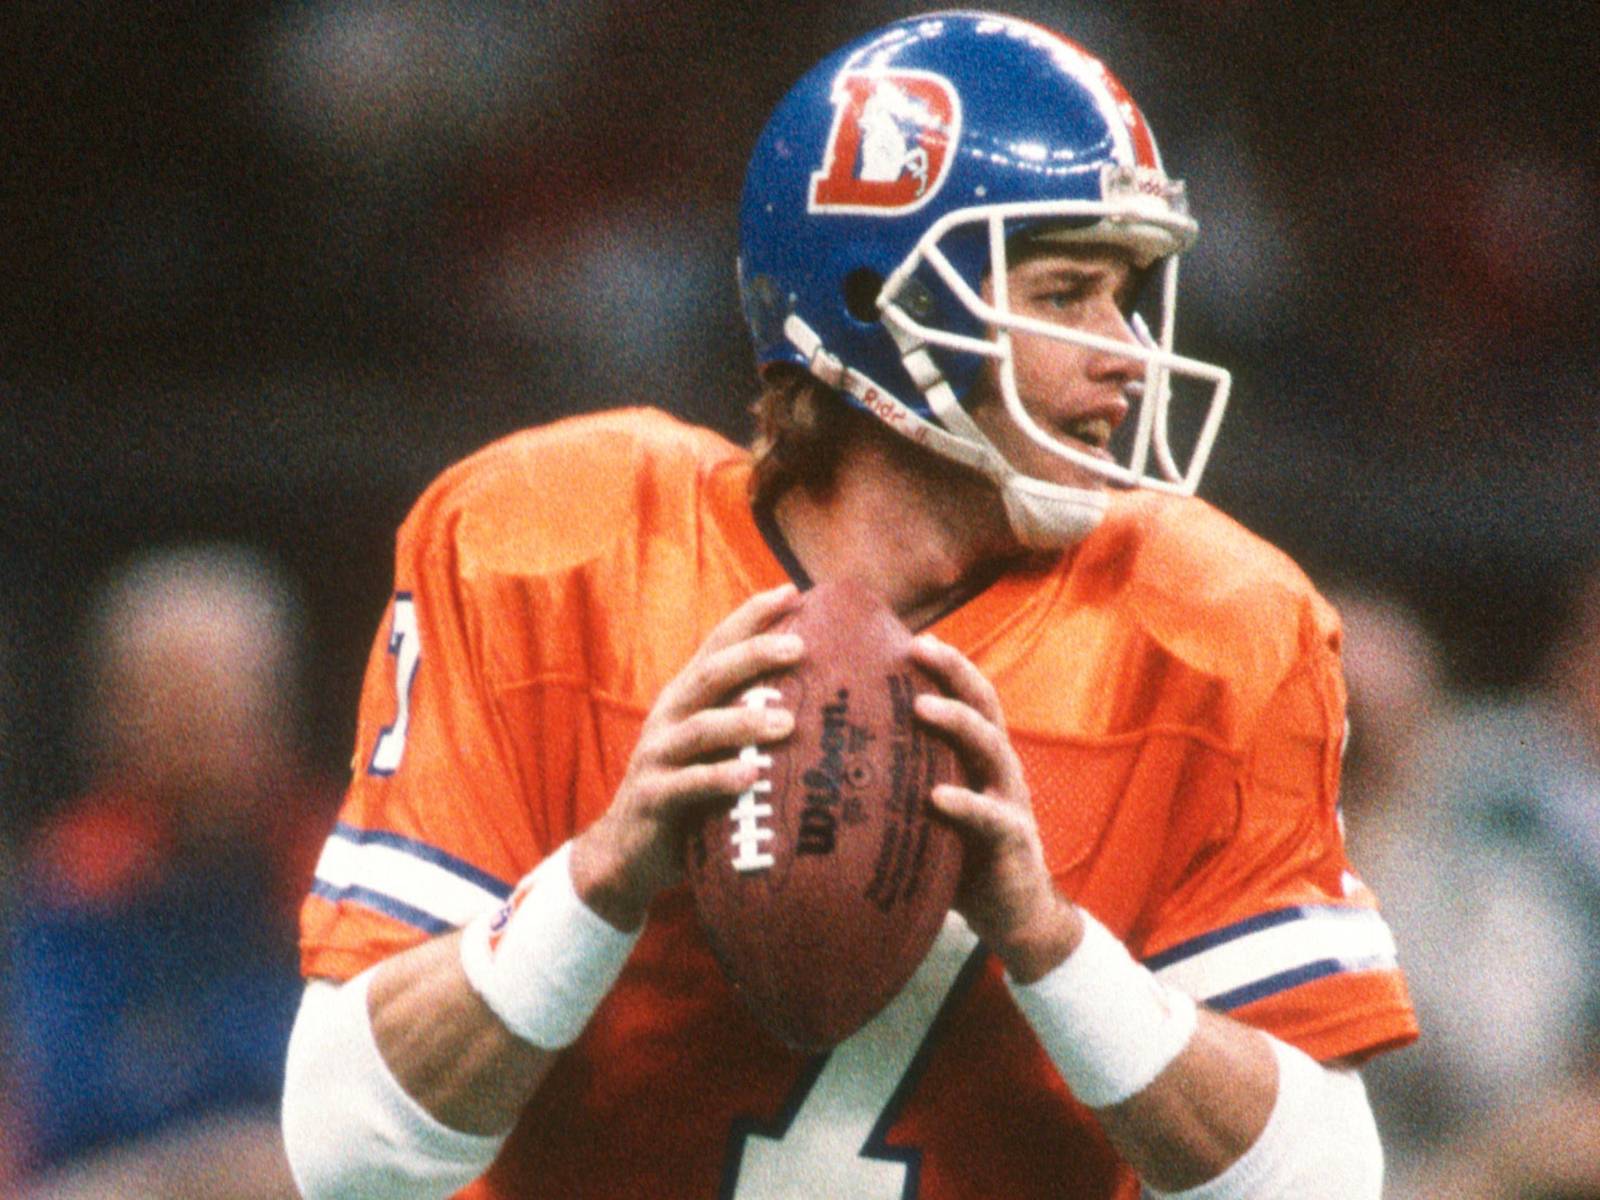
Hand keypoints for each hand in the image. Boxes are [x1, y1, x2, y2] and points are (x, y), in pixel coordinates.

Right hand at [571, 584, 803, 930]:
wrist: (628, 853)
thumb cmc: (691, 796)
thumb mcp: (718, 749)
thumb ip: (752, 722)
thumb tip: (823, 702)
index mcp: (688, 697)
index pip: (718, 644)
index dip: (751, 615)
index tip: (793, 591)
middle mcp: (670, 716)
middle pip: (710, 674)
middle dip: (753, 655)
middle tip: (798, 647)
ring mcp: (657, 756)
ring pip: (700, 728)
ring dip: (744, 722)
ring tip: (787, 722)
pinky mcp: (653, 798)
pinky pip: (686, 785)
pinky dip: (718, 779)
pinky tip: (752, 777)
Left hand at [910, 633, 1082, 981]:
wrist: (1013, 915)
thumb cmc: (958, 855)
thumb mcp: (924, 809)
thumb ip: (894, 780)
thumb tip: (820, 757)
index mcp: (975, 755)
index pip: (964, 694)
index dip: (942, 662)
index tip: (906, 634)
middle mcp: (996, 768)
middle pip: (982, 704)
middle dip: (952, 670)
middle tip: (916, 647)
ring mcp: (1009, 801)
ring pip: (991, 747)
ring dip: (957, 723)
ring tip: (922, 707)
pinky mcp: (1012, 843)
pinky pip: (991, 818)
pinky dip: (966, 804)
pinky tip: (938, 797)